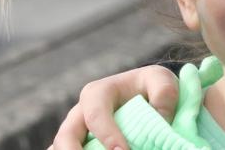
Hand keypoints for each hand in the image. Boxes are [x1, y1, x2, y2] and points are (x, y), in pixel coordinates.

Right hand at [48, 65, 178, 149]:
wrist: (146, 93)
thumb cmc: (151, 86)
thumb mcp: (161, 80)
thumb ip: (163, 94)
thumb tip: (160, 120)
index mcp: (98, 93)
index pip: (96, 115)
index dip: (107, 135)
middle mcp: (80, 112)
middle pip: (66, 135)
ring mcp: (75, 130)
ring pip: (60, 147)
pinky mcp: (78, 144)